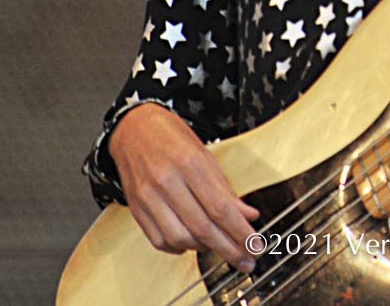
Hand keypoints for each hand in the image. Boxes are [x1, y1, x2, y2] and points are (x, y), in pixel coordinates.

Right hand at [108, 104, 261, 272]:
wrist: (134, 128)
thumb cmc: (172, 137)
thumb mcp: (206, 154)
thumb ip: (225, 188)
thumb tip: (248, 215)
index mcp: (189, 163)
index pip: (220, 207)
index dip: (240, 231)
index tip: (255, 245)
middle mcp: (166, 181)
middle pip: (202, 227)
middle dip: (228, 248)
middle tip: (246, 260)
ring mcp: (148, 197)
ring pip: (180, 238)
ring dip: (205, 248)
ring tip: (220, 246)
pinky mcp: (136, 209)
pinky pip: (159, 240)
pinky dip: (179, 248)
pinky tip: (192, 244)